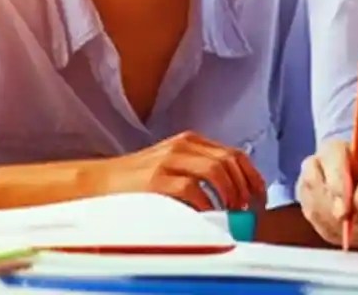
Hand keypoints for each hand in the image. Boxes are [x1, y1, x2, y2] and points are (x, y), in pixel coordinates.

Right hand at [102, 132, 266, 211]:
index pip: (234, 153)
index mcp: (189, 141)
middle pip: (229, 161)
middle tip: (248, 208)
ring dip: (230, 195)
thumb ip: (200, 169)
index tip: (259, 194)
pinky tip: (207, 215)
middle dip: (245, 187)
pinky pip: (193, 191)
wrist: (98, 182)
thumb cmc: (137, 180)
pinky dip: (207, 205)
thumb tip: (236, 191)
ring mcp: (169, 162)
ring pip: (216, 172)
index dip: (252, 175)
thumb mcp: (172, 165)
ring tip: (231, 212)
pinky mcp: (157, 181)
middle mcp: (182, 146)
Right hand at [296, 141, 357, 250]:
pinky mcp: (315, 215)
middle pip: (315, 196)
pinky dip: (345, 237)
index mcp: (333, 151)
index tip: (346, 212)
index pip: (328, 168)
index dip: (336, 191)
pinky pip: (325, 231)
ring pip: (319, 217)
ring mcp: (311, 194)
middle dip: (338, 216)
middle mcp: (315, 170)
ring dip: (345, 229)